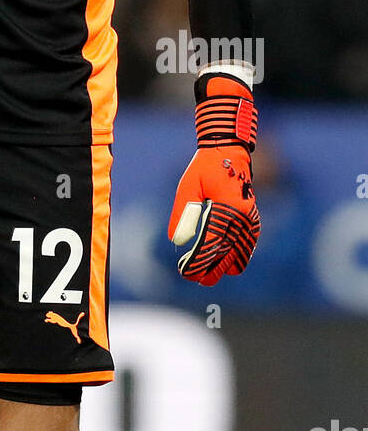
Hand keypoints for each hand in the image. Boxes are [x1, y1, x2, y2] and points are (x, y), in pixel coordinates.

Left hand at [168, 70, 259, 284]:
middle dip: (209, 272)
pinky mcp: (253, 223)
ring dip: (221, 267)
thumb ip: (182, 213)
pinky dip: (232, 258)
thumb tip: (178, 241)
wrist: (230, 153)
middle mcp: (243, 219)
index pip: (211, 245)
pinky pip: (245, 249)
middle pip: (227, 258)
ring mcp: (251, 222)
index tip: (185, 272)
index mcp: (227, 209)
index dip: (198, 263)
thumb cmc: (205, 168)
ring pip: (239, 258)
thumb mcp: (187, 187)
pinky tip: (217, 259)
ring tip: (202, 270)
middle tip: (191, 276)